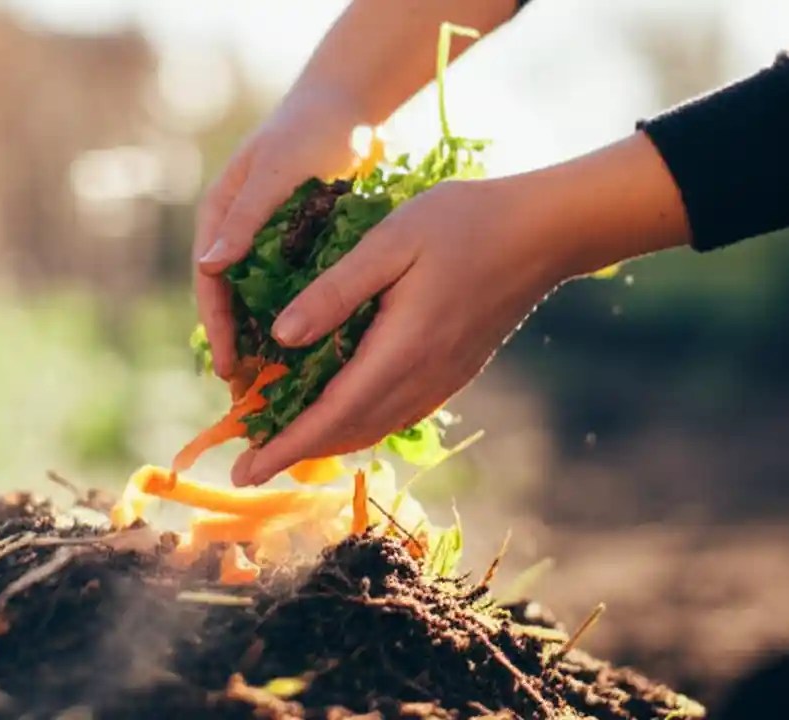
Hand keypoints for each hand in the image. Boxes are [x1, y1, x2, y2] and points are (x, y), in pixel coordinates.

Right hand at [194, 89, 365, 377]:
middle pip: (231, 307)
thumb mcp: (276, 172)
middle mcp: (237, 238)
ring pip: (260, 307)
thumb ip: (246, 217)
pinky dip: (296, 326)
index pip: (210, 287)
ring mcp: (266, 247)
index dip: (218, 331)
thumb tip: (208, 267)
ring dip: (266, 347)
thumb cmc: (306, 133)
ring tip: (278, 391)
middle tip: (251, 399)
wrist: (345, 108)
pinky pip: (290, 297)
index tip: (230, 370)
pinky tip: (311, 357)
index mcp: (219, 220)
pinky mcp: (296, 252)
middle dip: (240, 352)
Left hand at [230, 133, 692, 485]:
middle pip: (349, 433)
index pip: (331, 415)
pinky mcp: (455, 372)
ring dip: (327, 440)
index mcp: (402, 349)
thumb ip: (335, 290)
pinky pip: (396, 414)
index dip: (284, 447)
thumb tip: (280, 337)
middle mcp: (423, 377)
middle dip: (296, 452)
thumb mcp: (390, 242)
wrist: (543, 232)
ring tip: (283, 442)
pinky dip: (358, 424)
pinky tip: (339, 413)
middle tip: (249, 462)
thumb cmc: (463, 221)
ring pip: (373, 428)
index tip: (244, 472)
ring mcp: (443, 380)